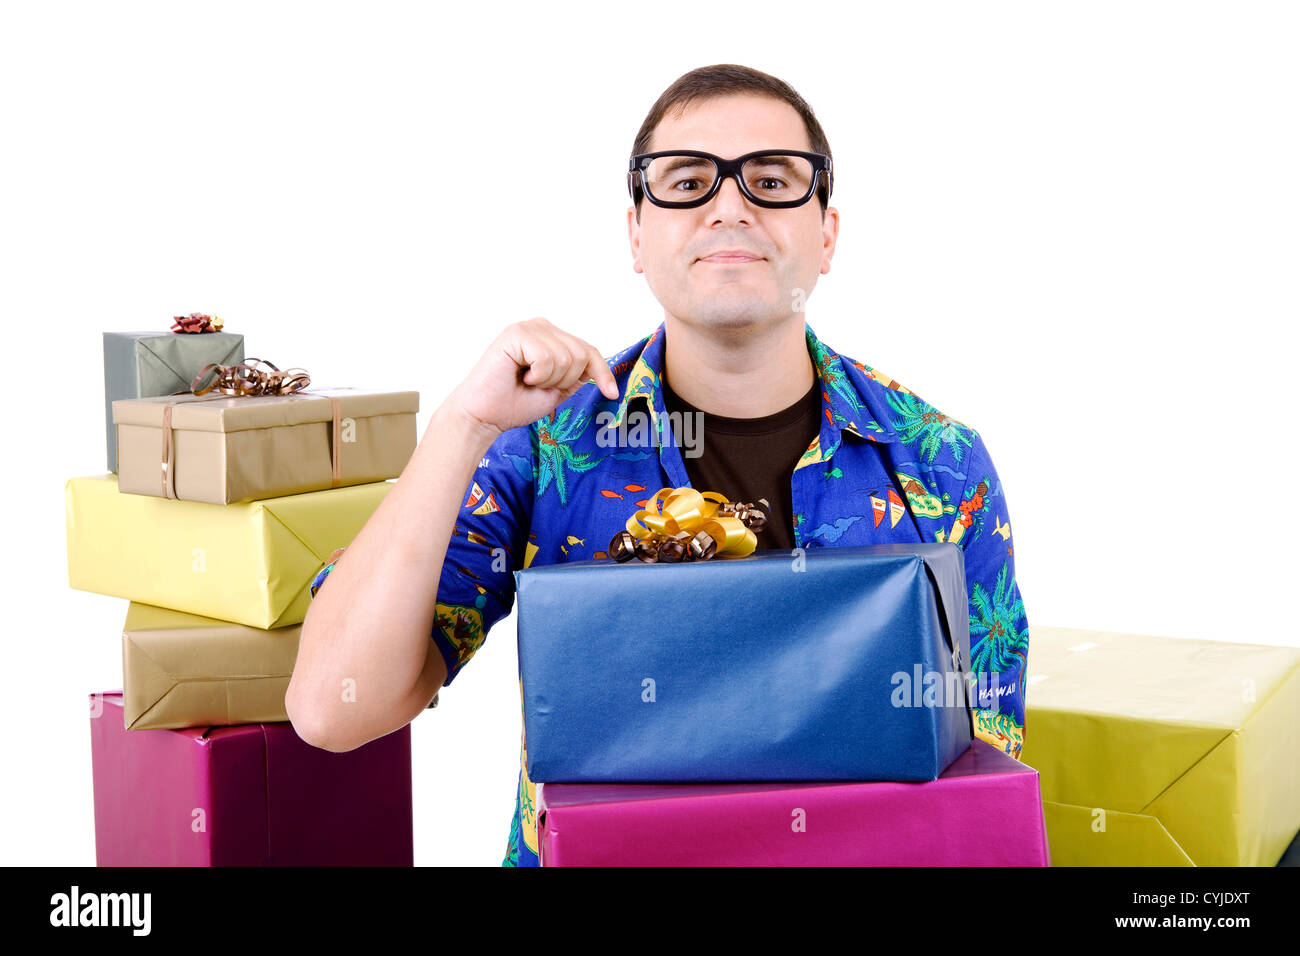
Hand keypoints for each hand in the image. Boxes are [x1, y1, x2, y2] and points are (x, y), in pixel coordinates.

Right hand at [445, 318, 619, 438]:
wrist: (484, 416)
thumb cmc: (514, 403)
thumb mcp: (557, 389)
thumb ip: (577, 375)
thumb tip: (600, 368)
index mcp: (551, 337)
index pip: (589, 350)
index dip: (603, 372)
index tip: (612, 393)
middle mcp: (541, 327)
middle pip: (582, 354)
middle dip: (565, 380)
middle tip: (538, 386)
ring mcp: (528, 327)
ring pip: (567, 358)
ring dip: (549, 380)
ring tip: (527, 381)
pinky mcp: (516, 334)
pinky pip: (548, 358)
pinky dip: (538, 376)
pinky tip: (520, 376)